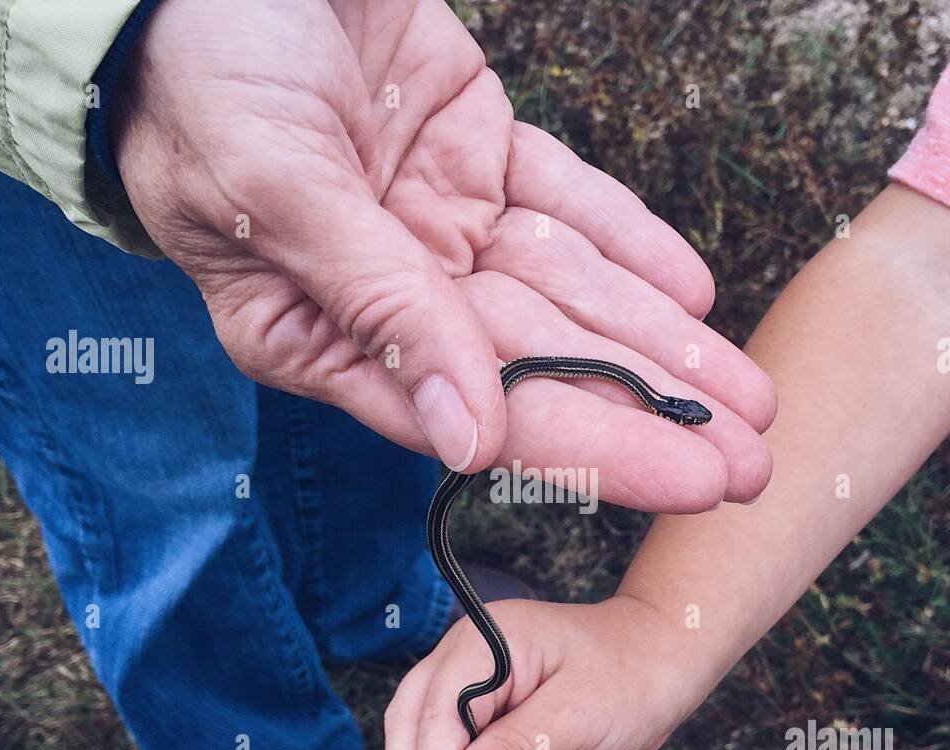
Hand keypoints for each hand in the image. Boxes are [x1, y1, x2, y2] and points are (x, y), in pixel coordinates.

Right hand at [112, 0, 774, 510]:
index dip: (585, 446)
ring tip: (750, 396)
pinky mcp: (474, 150)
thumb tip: (467, 440)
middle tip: (751, 464)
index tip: (685, 478)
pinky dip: (630, 244)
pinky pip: (567, 204)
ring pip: (570, 293)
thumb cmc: (199, 71)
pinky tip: (694, 297)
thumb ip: (378, 309)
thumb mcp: (275, 188)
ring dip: (662, 345)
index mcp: (317, 330)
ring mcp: (437, 219)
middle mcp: (389, 292)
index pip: (469, 411)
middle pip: (540, 364)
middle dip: (650, 413)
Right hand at [384, 596, 702, 749]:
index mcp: (489, 639)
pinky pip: (450, 740)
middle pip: (414, 717)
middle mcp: (470, 649)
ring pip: (421, 730)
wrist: (665, 660)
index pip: (439, 710)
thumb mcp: (577, 718)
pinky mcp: (487, 700)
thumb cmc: (631, 677)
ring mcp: (475, 672)